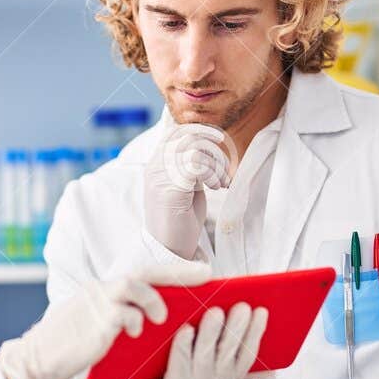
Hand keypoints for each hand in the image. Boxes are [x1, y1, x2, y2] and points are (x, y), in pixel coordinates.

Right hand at [0, 260, 211, 378]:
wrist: (35, 362)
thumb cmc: (71, 348)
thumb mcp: (98, 326)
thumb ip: (121, 316)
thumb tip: (161, 320)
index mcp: (104, 290)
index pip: (144, 273)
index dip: (175, 272)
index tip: (204, 273)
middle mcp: (100, 291)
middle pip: (144, 272)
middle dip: (178, 274)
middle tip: (205, 278)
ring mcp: (96, 305)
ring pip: (132, 284)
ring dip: (154, 298)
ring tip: (163, 318)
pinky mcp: (93, 324)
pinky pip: (121, 314)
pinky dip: (135, 320)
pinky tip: (139, 332)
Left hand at [107, 302, 268, 378]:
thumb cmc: (173, 372)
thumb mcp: (204, 367)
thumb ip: (230, 360)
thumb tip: (266, 360)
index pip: (248, 356)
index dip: (255, 333)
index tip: (261, 310)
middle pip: (229, 355)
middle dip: (236, 329)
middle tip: (241, 306)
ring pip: (206, 359)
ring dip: (212, 334)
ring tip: (215, 311)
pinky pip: (180, 367)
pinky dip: (183, 347)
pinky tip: (185, 329)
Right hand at [143, 123, 233, 258]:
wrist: (171, 249)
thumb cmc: (181, 219)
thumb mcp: (186, 186)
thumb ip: (190, 165)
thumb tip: (205, 143)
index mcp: (156, 164)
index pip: (175, 131)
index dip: (199, 129)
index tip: (218, 138)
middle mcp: (154, 167)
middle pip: (186, 135)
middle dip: (213, 148)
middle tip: (224, 170)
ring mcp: (160, 176)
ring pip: (194, 147)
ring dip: (215, 164)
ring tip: (220, 184)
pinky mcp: (170, 187)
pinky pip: (197, 163)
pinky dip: (212, 173)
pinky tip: (216, 188)